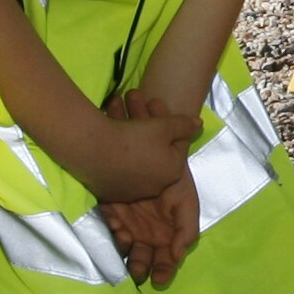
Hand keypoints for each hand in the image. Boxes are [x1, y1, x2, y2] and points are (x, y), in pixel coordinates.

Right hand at [72, 93, 197, 202]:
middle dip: (146, 127)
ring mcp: (132, 191)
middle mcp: (156, 185)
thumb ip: (183, 125)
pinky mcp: (111, 192)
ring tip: (116, 106)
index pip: (177, 144)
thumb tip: (198, 125)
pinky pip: (118, 169)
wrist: (94, 152)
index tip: (153, 106)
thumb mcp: (164, 126)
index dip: (167, 124)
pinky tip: (108, 136)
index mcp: (173, 171)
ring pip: (135, 159)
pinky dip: (116, 153)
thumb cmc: (136, 137)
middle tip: (132, 100)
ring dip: (129, 135)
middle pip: (155, 152)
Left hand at [98, 171, 201, 287]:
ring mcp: (130, 225)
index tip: (159, 278)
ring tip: (125, 242)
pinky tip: (116, 225)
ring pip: (127, 250)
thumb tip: (178, 255)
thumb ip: (187, 228)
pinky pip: (111, 232)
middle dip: (144, 268)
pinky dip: (113, 233)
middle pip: (148, 258)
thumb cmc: (171, 175)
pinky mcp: (112, 217)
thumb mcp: (185, 199)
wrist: (145, 151)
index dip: (166, 268)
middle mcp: (151, 232)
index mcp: (171, 230)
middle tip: (139, 274)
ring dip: (127, 254)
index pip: (170, 256)